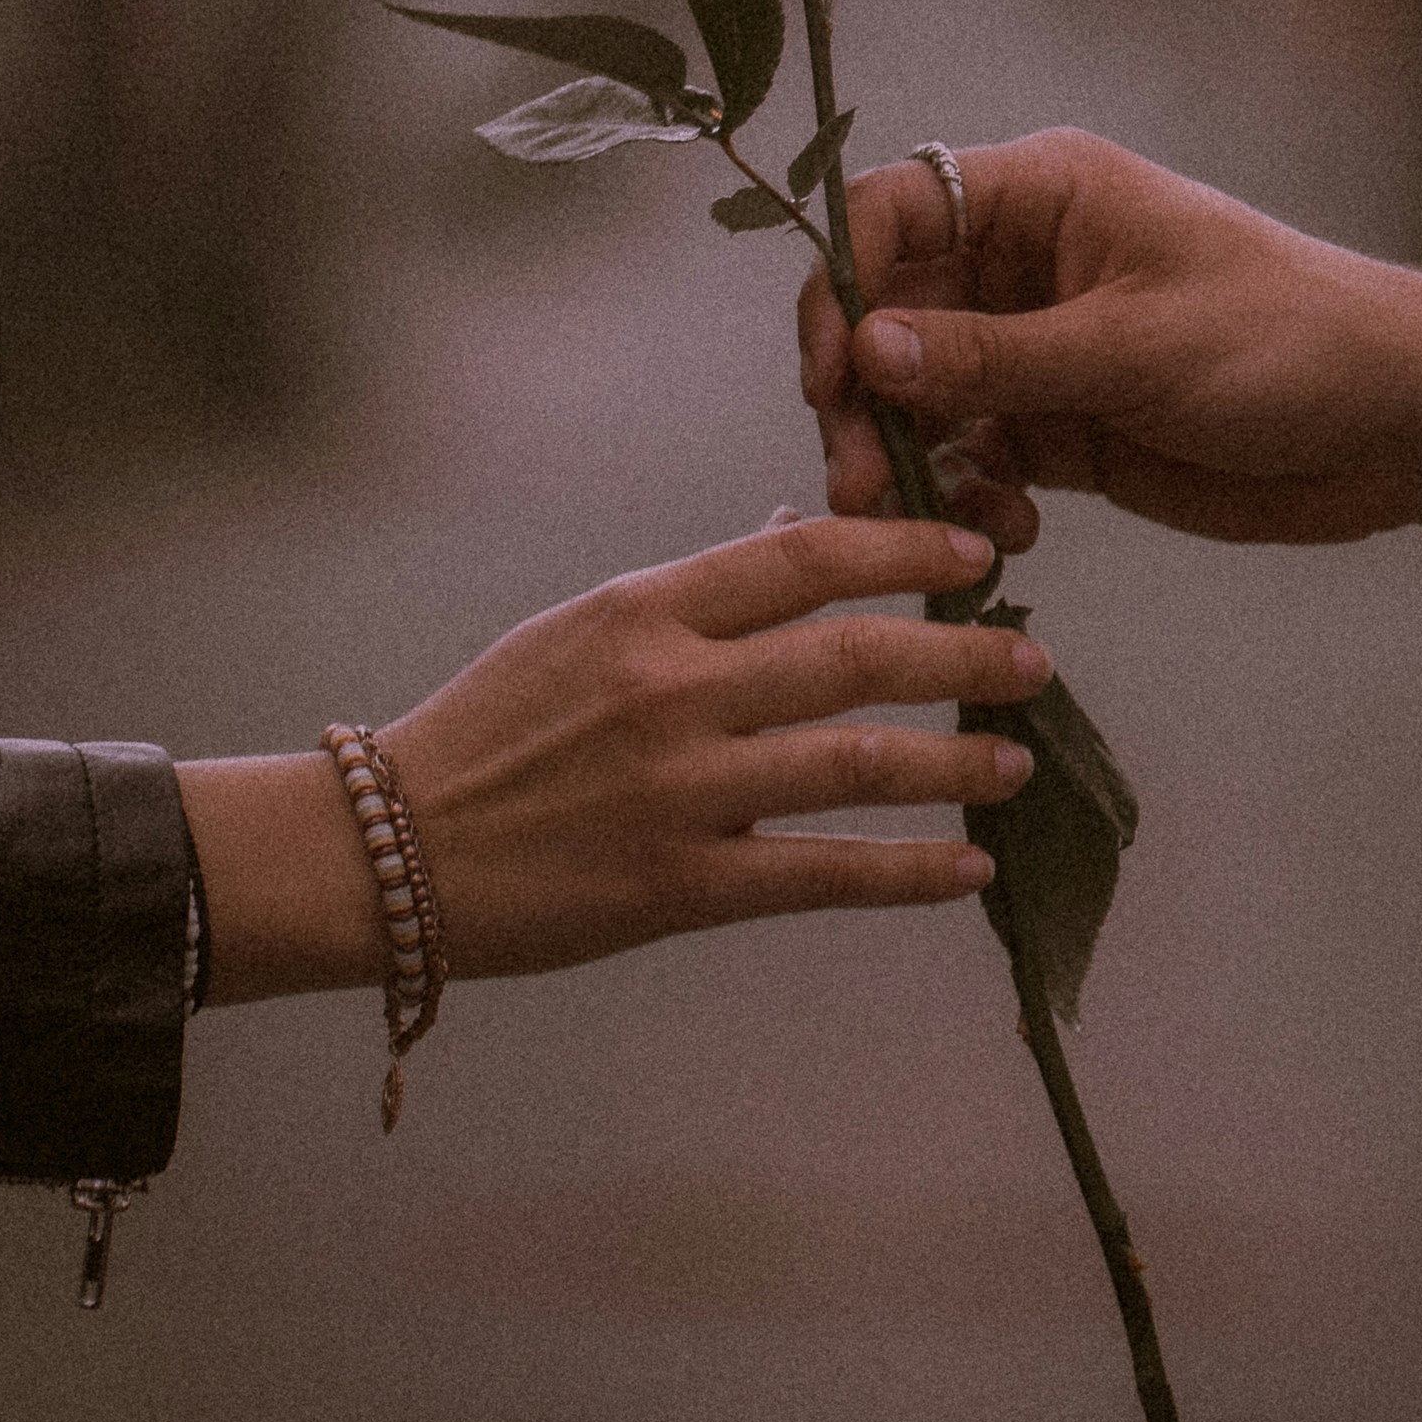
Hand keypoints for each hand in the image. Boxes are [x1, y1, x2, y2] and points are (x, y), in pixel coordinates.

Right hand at [180, 516, 1045, 1001]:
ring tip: (1017, 763)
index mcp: (644, 609)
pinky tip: (967, 870)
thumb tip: (798, 534)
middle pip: (854, 654)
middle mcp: (671, 689)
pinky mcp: (679, 886)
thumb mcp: (584, 626)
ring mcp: (678, 790)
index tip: (974, 555)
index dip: (904, 550)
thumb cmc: (491, 727)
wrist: (389, 848)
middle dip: (962, 654)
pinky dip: (908, 873)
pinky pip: (821, 876)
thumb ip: (698, 589)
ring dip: (954, 762)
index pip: (804, 557)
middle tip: (1032, 660)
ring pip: (855, 763)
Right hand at [799, 129, 1421, 550]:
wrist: (1398, 423)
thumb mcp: (1135, 346)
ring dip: (905, 461)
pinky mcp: (1058, 427)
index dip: (843, 284)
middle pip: (885, 315)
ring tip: (921, 525)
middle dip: (863, 399)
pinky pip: (972, 459)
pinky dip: (968, 498)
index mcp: (1040, 196)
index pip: (893, 208)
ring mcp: (1035, 349)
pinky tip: (1009, 534)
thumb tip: (865, 350)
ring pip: (917, 397)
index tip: (834, 376)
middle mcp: (1020, 264)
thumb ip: (995, 356)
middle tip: (861, 483)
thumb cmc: (1286, 343)